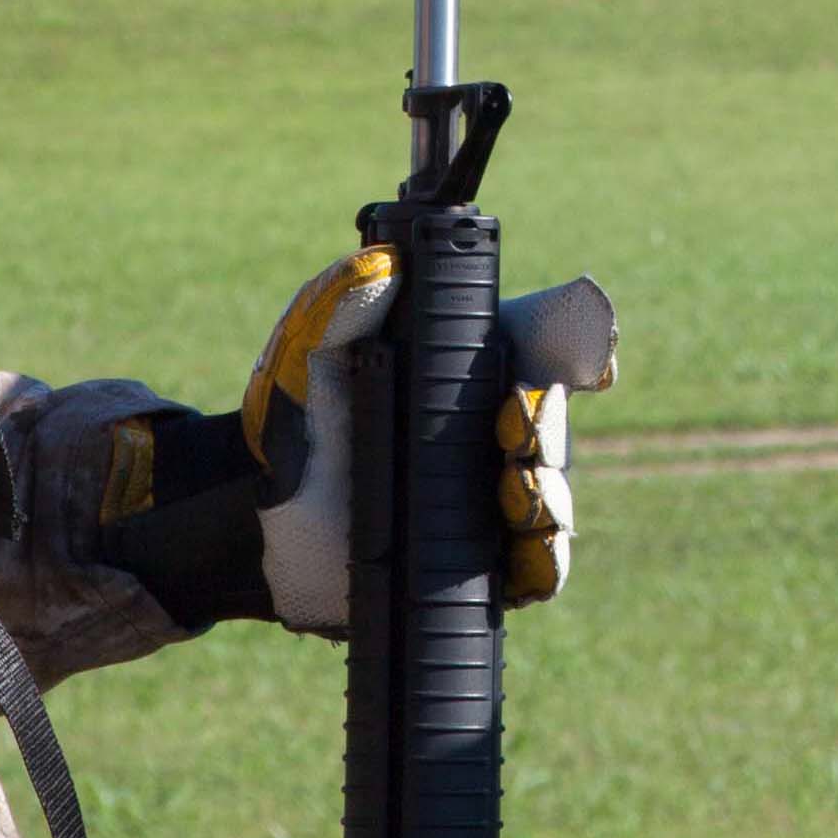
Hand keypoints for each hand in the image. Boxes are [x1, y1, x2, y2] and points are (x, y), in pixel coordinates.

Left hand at [235, 254, 623, 631]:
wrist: (253, 516)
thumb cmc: (289, 418)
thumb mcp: (309, 348)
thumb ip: (340, 304)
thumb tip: (383, 266)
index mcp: (464, 377)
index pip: (545, 355)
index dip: (578, 350)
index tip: (584, 358)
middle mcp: (487, 438)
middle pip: (554, 428)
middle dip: (547, 427)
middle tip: (513, 429)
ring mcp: (486, 507)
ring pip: (553, 497)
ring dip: (548, 493)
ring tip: (515, 490)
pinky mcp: (476, 571)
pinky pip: (536, 571)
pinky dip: (546, 560)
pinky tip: (527, 548)